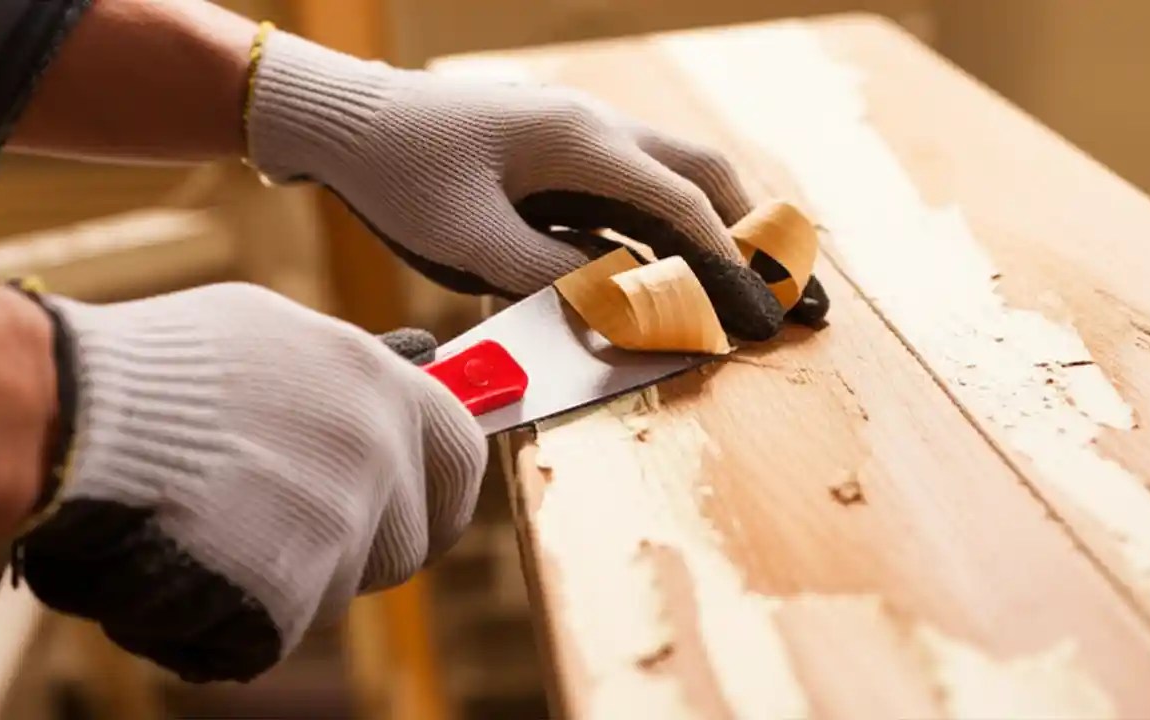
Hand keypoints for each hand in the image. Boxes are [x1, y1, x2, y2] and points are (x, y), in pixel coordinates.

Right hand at [17, 283, 486, 682]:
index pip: (461, 458)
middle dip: (367, 547)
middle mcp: (377, 457)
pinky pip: (287, 626)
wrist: (79, 417)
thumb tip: (400, 371)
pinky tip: (200, 561)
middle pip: (410, 542)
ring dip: (297, 576)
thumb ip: (346, 370)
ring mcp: (340, 529)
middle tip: (299, 527)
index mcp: (382, 388)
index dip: (443, 491)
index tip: (425, 507)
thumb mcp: (274, 331)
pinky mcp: (291, 595)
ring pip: (343, 586)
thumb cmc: (163, 363)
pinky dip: (246, 613)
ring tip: (223, 524)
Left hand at [247, 31, 827, 340]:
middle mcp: (595, 128)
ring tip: (764, 287)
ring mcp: (582, 134)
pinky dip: (677, 224)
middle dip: (758, 238)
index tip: (764, 323)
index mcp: (580, 142)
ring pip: (679, 176)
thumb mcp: (466, 235)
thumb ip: (548, 273)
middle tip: (802, 298)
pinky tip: (687, 262)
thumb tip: (626, 307)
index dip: (728, 270)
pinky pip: (640, 186)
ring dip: (725, 230)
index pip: (682, 208)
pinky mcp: (563, 151)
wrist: (346, 119)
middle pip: (706, 176)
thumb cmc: (396, 171)